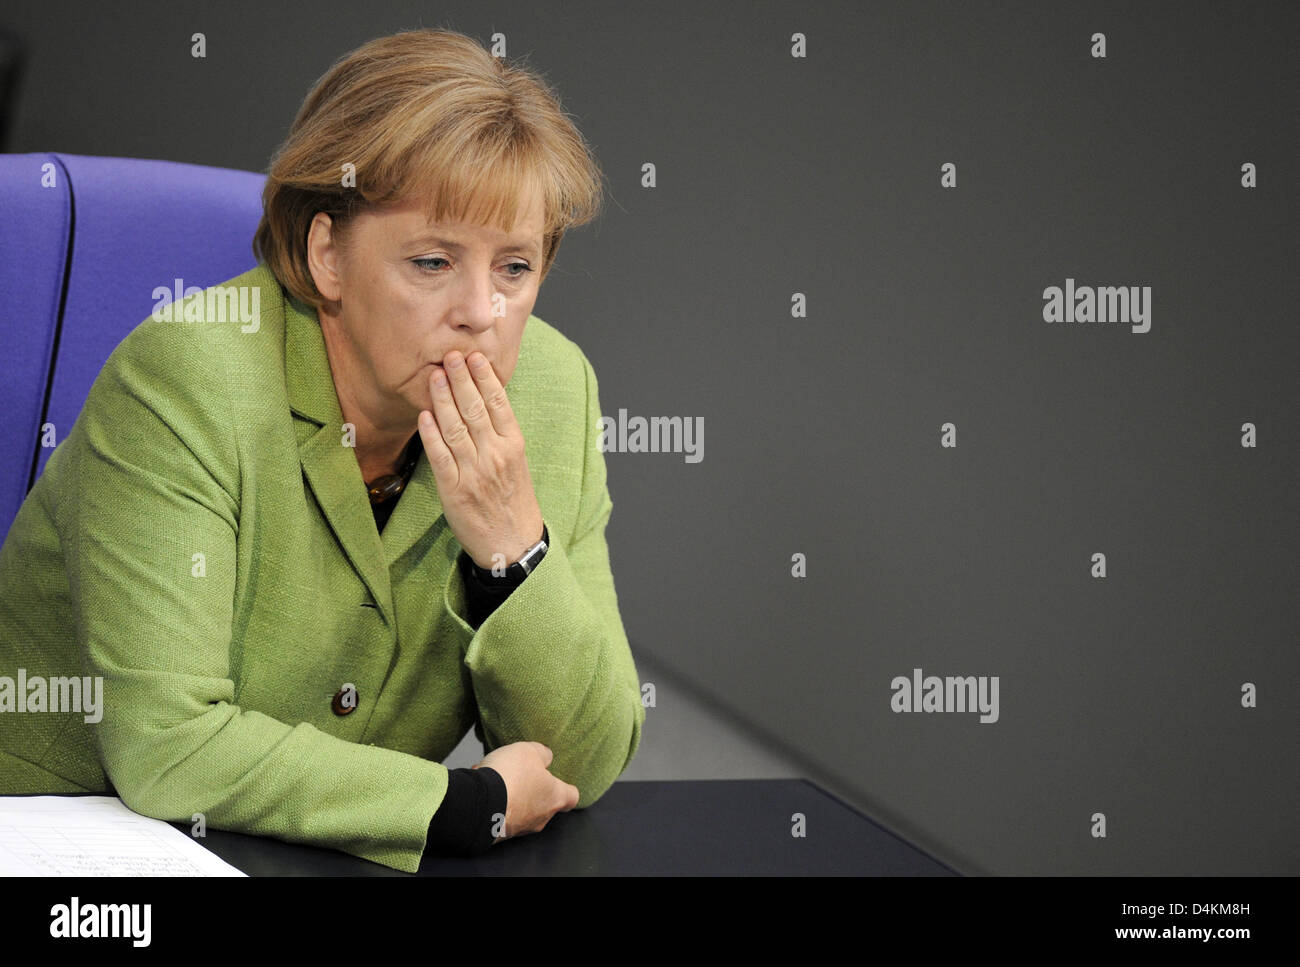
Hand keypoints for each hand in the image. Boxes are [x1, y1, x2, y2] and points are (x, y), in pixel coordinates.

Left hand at [417, 350, 544, 567]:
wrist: (513, 542)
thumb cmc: (513, 499)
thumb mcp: (516, 462)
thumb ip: (500, 433)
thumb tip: (482, 400)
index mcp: (513, 445)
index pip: (499, 403)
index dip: (485, 377)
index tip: (474, 356)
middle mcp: (495, 455)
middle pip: (476, 409)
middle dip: (462, 380)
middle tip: (450, 355)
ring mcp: (474, 472)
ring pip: (456, 428)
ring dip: (444, 400)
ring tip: (435, 376)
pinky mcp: (455, 490)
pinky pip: (441, 457)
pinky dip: (431, 435)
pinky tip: (424, 416)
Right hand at [473, 741, 579, 842]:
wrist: (479, 804)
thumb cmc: (510, 778)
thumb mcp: (530, 752)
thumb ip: (542, 753)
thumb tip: (546, 757)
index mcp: (555, 797)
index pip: (572, 797)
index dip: (566, 788)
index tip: (560, 782)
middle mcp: (540, 817)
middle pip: (543, 803)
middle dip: (531, 788)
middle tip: (519, 773)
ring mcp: (520, 828)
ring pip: (518, 808)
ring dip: (508, 793)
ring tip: (493, 776)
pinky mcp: (499, 833)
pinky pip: (498, 814)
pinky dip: (492, 801)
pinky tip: (481, 785)